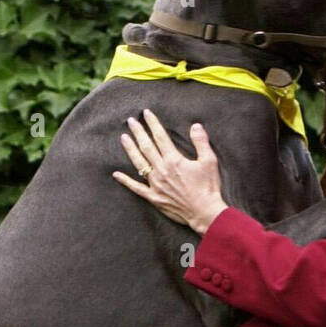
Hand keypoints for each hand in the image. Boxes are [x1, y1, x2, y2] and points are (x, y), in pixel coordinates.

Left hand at [112, 108, 227, 234]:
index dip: (153, 123)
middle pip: (146, 147)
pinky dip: (126, 181)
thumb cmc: (208, 188)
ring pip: (139, 163)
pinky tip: (116, 174)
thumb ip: (201, 142)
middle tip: (131, 121)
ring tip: (123, 138)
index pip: (160, 136)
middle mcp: (162, 170)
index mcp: (174, 160)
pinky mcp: (154, 197)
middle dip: (138, 132)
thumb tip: (195, 126)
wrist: (204, 212)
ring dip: (130, 149)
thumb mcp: (209, 161)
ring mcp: (156, 184)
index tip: (146, 113)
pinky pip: (136, 188)